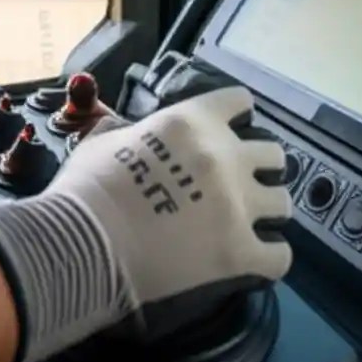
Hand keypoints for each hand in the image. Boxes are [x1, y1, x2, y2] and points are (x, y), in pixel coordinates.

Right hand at [0, 87, 291, 361]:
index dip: (237, 116)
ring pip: (284, 203)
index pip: (239, 102)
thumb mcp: (103, 140)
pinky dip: (270, 258)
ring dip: (268, 212)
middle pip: (274, 154)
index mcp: (193, 122)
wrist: (77, 246)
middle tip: (242, 185)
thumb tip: (132, 131)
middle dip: (260, 169)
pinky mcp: (240, 253)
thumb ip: (131, 130)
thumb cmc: (83, 191)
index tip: (232, 131)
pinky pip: (280, 255)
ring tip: (251, 224)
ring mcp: (237, 206)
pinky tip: (256, 260)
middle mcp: (224, 157)